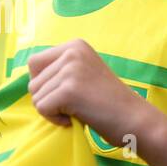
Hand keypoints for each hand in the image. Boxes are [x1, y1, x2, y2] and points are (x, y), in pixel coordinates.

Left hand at [27, 39, 150, 145]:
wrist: (136, 120)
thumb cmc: (109, 104)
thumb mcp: (84, 74)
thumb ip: (60, 70)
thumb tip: (30, 80)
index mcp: (75, 45)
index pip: (34, 63)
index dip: (44, 85)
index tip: (68, 94)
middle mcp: (72, 52)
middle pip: (32, 82)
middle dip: (48, 100)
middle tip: (75, 105)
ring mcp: (70, 70)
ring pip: (35, 97)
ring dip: (53, 111)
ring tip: (79, 110)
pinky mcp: (69, 90)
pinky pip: (42, 109)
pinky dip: (55, 120)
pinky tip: (76, 118)